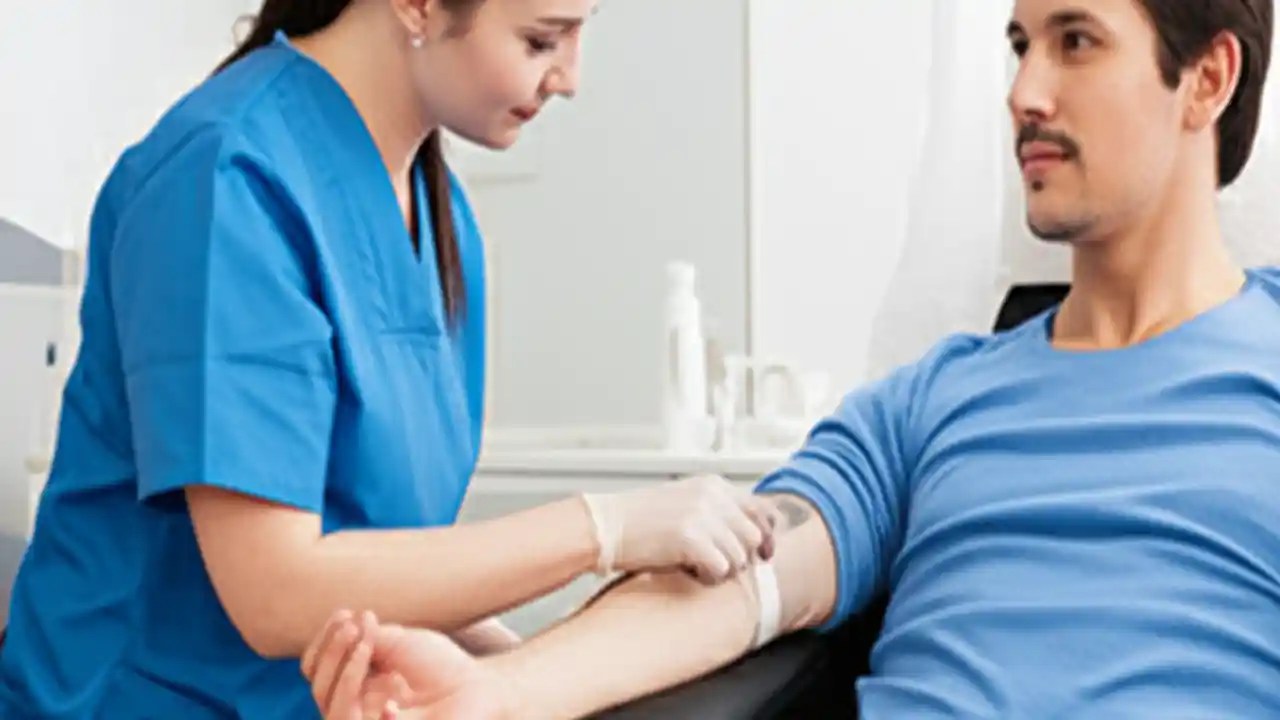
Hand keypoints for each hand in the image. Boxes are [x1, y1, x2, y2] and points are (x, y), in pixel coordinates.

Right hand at [302, 610, 512, 719]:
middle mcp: (356, 705)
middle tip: (354, 625)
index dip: (324, 642)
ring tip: (368, 645)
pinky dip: (374, 701)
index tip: (346, 613)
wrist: (476, 687)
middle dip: (332, 652)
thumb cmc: (440, 664)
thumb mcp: (400, 642)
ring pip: (332, 708)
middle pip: (319, 687)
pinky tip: (396, 687)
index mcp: (355, 681)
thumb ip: (367, 637)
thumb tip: (347, 624)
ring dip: (345, 671)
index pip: (316, 668)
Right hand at [584, 475, 780, 582]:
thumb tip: (754, 537)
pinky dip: (708, 577)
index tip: (765, 554)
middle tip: (716, 563)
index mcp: (714, 485)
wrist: (604, 525)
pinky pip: (721, 569)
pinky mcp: (691, 538)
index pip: (762, 510)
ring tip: (695, 565)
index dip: (768, 536)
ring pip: (740, 557)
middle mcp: (712, 496)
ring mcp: (703, 515)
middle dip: (741, 557)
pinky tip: (689, 571)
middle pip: (754, 538)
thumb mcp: (685, 502)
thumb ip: (718, 511)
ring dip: (722, 569)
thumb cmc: (640, 520)